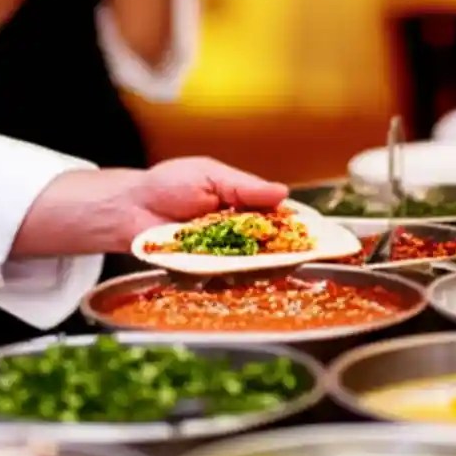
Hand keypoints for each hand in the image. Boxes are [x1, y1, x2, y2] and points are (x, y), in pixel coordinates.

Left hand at [12, 157, 289, 255]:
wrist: (130, 207)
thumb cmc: (167, 185)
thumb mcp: (210, 175)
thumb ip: (244, 186)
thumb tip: (281, 192)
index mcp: (247, 206)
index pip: (283, 219)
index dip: (305, 229)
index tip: (325, 237)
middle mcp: (239, 234)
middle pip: (275, 249)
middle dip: (291, 255)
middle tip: (305, 257)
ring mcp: (223, 256)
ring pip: (254, 269)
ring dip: (266, 270)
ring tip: (282, 268)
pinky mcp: (203, 272)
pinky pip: (225, 280)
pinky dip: (234, 280)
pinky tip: (243, 277)